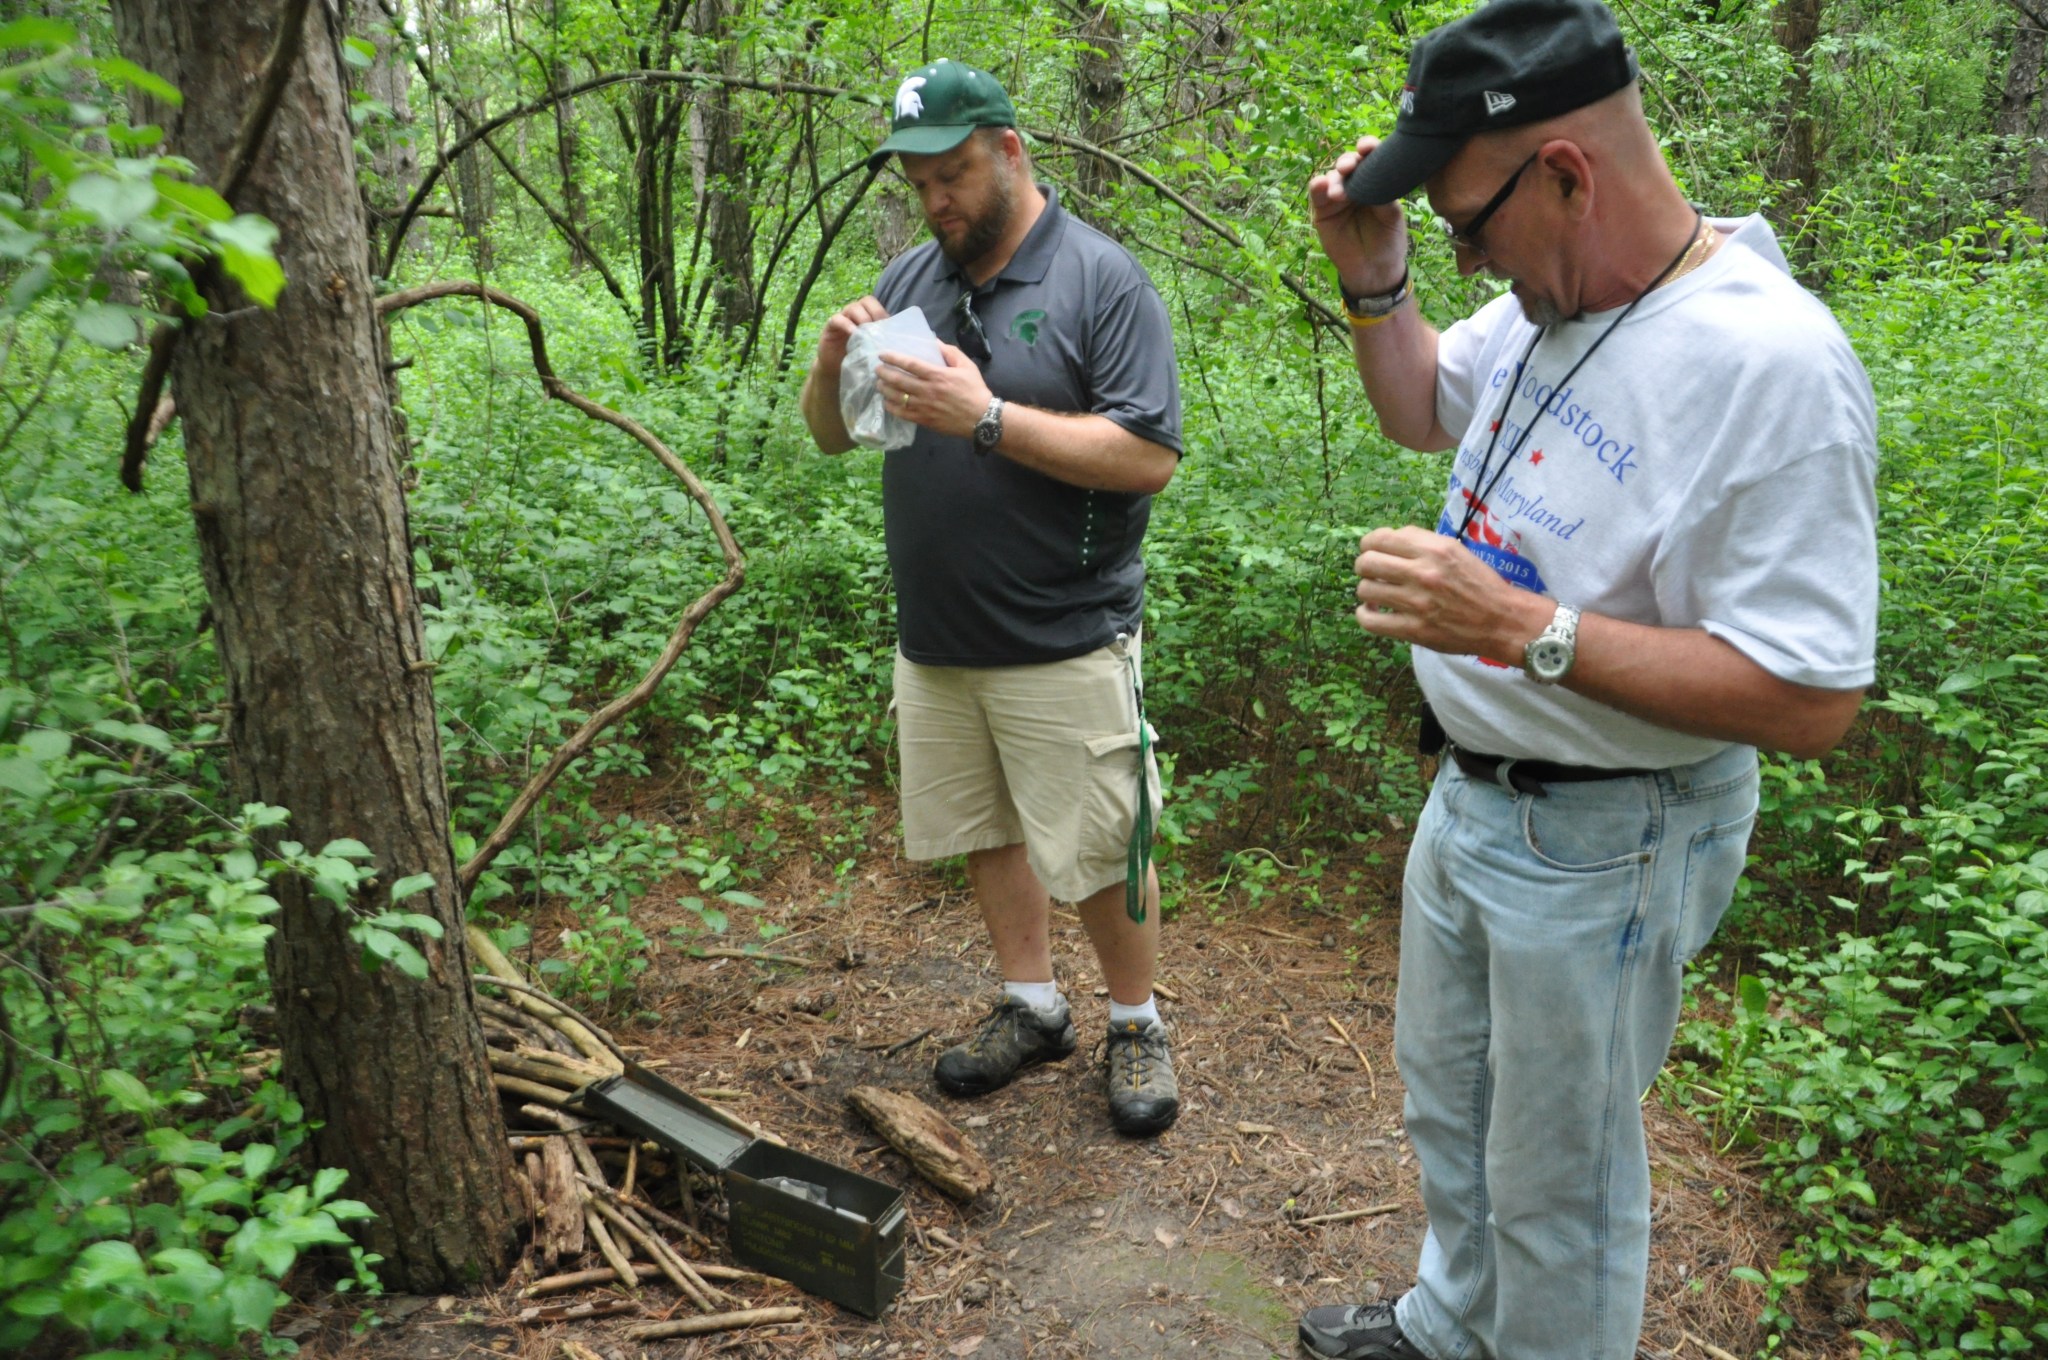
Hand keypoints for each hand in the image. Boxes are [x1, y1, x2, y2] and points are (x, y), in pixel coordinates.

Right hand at [814, 295, 889, 377]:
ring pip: (853, 307)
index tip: (888, 327)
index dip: (882, 312)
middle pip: (866, 301)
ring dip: (863, 318)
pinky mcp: (830, 326)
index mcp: (866, 315)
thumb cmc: (857, 356)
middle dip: (875, 312)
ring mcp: (843, 317)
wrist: (836, 368)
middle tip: (879, 328)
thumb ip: (882, 339)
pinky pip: (838, 319)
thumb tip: (899, 339)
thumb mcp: (872, 347)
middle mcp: (855, 312)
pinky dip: (846, 324)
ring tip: (867, 332)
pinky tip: (853, 333)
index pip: (876, 304)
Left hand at [877, 342, 992, 439]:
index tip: (882, 354)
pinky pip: (902, 413)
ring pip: (897, 397)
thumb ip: (949, 352)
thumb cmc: (974, 390)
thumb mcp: (966, 365)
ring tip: (879, 383)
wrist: (981, 418)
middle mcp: (927, 390)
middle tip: (877, 369)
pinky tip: (887, 402)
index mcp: (937, 375)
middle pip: (898, 380)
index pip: (909, 364)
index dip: (893, 358)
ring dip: (884, 389)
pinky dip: (891, 407)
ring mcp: (924, 406)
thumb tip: (933, 341)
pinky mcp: (924, 420)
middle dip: (884, 373)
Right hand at [1308, 136, 1409, 296]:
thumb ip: (1382, 193)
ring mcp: (1337, 196)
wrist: (1374, 269)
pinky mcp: (1322, 211)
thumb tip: (1371, 174)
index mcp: (1375, 179)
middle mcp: (1356, 184)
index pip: (1370, 158)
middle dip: (1348, 161)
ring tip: (1338, 192)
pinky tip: (1321, 185)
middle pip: (1349, 163)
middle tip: (1350, 167)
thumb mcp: (1392, 215)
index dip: (1368, 148)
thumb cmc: (1388, 240)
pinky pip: (1317, 194)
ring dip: (1334, 177)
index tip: (1367, 147)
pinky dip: (1317, 186)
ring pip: (1332, 176)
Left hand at [1353, 525, 1554, 661]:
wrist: (1502, 620)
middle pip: (1367, 563)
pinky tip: (1373, 612)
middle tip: (1373, 573)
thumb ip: (1422, 544)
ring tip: (1377, 594)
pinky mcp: (1413, 629)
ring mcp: (1416, 602)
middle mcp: (1422, 572)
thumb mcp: (1455, 551)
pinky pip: (1370, 620)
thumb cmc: (1479, 584)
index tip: (1372, 550)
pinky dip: (1365, 615)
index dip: (1369, 544)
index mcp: (1434, 549)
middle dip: (1365, 566)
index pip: (1381, 538)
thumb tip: (1386, 541)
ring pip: (1365, 589)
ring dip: (1367, 590)